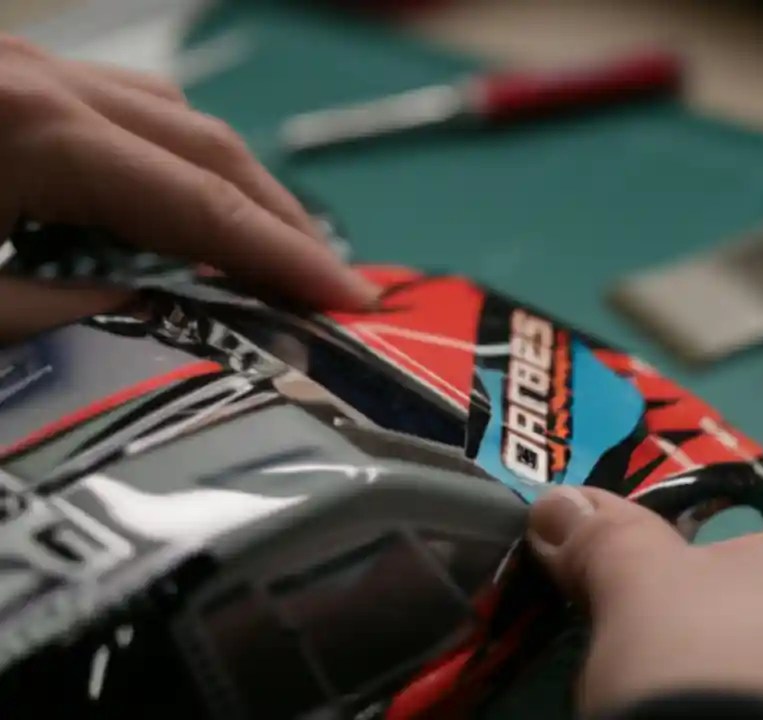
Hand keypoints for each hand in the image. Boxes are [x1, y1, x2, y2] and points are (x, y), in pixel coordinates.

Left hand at [0, 35, 377, 341]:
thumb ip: (64, 317)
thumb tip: (156, 315)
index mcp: (32, 133)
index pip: (200, 204)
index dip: (287, 257)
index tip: (354, 300)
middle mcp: (43, 80)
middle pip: (208, 144)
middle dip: (280, 217)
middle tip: (330, 285)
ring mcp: (24, 65)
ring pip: (171, 112)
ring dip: (231, 181)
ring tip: (262, 250)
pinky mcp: (6, 74)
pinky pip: (118, 103)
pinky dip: (170, 155)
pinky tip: (172, 202)